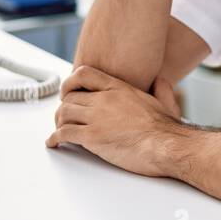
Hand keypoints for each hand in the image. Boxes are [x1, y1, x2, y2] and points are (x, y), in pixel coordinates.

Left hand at [45, 65, 191, 177]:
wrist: (167, 145)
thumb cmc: (167, 130)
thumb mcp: (165, 101)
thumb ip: (160, 88)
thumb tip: (160, 81)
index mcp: (119, 88)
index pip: (84, 74)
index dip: (70, 82)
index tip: (67, 91)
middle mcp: (104, 100)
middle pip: (70, 97)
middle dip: (64, 107)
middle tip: (63, 116)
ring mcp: (97, 118)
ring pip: (63, 113)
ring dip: (58, 122)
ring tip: (58, 130)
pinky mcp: (92, 137)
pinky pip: (64, 134)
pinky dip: (54, 139)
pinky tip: (54, 143)